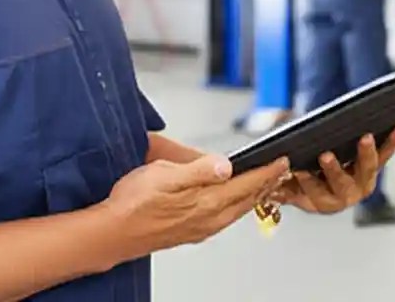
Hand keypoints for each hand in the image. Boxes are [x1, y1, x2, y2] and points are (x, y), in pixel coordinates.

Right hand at [105, 153, 290, 257]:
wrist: (113, 233)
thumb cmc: (133, 203)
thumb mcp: (165, 174)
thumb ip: (199, 169)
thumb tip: (227, 165)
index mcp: (207, 201)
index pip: (247, 184)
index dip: (266, 171)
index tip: (281, 161)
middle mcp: (210, 218)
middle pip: (247, 199)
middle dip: (266, 183)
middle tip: (279, 170)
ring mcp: (202, 228)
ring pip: (238, 210)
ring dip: (253, 195)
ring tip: (262, 183)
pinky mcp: (192, 232)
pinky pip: (225, 217)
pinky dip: (237, 205)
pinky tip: (233, 201)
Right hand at [272, 124, 394, 214]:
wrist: (325, 175)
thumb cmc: (302, 178)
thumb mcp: (288, 183)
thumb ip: (280, 182)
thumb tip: (269, 179)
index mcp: (321, 202)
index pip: (314, 194)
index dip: (307, 183)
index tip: (298, 170)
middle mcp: (345, 196)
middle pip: (342, 186)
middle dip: (333, 171)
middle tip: (325, 155)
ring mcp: (363, 182)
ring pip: (367, 169)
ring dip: (367, 154)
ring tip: (365, 137)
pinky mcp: (375, 167)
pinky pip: (385, 155)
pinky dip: (392, 141)